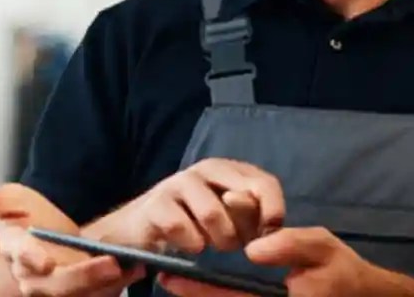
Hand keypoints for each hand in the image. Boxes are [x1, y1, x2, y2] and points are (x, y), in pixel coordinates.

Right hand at [0, 182, 144, 296]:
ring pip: (81, 294)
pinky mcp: (82, 293)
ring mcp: (58, 289)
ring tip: (133, 264)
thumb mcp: (13, 203)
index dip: (29, 257)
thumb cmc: (30, 222)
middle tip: (111, 263)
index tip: (43, 260)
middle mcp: (36, 276)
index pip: (20, 253)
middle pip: (57, 284)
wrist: (50, 243)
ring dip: (108, 283)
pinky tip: (136, 270)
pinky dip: (116, 286)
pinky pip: (98, 295)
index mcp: (17, 249)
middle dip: (83, 276)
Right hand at [91, 158, 284, 253]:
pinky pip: (183, 229)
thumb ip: (250, 214)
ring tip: (207, 245)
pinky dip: (190, 244)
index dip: (273, 211)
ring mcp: (179, 183)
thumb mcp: (227, 217)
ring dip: (216, 240)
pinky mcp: (156, 204)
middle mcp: (205, 169)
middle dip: (241, 231)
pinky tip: (187, 245)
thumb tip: (270, 225)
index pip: (264, 183)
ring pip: (212, 215)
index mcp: (228, 170)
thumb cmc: (192, 222)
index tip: (269, 235)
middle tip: (230, 243)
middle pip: (240, 198)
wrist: (140, 227)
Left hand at [158, 228, 402, 296]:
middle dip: (196, 296)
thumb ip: (289, 246)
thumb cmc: (343, 272)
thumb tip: (252, 248)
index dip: (199, 290)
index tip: (170, 279)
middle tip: (165, 281)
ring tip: (177, 284)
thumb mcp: (322, 248)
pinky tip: (205, 289)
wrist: (366, 296)